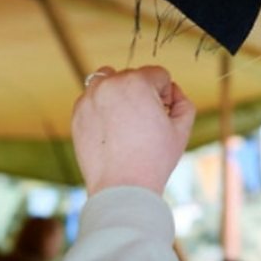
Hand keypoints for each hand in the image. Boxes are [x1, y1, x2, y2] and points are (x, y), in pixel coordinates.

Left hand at [72, 66, 195, 194]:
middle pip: (133, 76)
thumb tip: (173, 91)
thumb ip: (183, 101)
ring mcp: (89, 99)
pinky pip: (93, 100)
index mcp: (136, 83)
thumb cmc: (154, 159)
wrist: (122, 186)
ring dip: (120, 93)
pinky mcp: (77, 114)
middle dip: (143, 93)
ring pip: (108, 81)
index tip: (164, 114)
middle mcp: (109, 84)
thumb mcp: (182, 128)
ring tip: (127, 120)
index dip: (167, 94)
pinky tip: (113, 131)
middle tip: (146, 122)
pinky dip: (103, 108)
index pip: (158, 74)